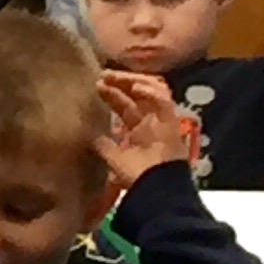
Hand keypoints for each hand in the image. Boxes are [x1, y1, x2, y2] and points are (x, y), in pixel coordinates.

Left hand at [98, 71, 193, 190]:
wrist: (155, 188)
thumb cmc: (136, 177)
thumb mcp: (113, 159)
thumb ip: (104, 146)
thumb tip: (91, 136)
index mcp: (138, 131)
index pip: (125, 105)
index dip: (112, 94)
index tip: (97, 85)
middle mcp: (151, 123)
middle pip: (138, 95)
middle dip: (121, 82)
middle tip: (104, 75)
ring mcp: (163, 121)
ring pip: (153, 91)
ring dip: (134, 81)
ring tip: (115, 76)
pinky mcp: (173, 122)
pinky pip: (165, 101)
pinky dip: (151, 91)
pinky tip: (135, 86)